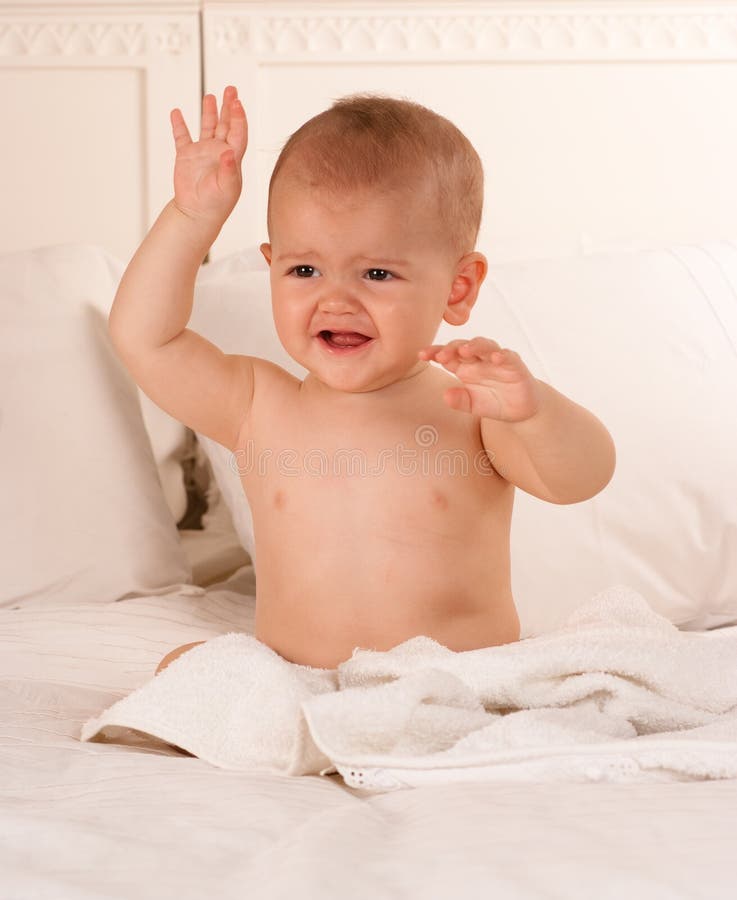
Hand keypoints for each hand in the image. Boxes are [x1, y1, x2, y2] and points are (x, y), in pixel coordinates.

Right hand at [170, 85, 247, 226]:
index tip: (236, 103)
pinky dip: (179, 124)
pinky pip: (182, 136)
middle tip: (231, 89)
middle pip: (226, 124)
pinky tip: (177, 112)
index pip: (238, 132)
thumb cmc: (216, 205)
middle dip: (228, 106)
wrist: (197, 214)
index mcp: (232, 157)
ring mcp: (202, 153)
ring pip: (207, 126)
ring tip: (210, 96)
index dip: (238, 117)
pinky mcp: (186, 156)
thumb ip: (228, 170)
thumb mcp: (226, 188)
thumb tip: (229, 153)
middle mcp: (219, 151)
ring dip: (209, 111)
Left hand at [419, 337, 540, 421]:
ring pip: (484, 345)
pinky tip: (495, 357)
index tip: (421, 355)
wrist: (520, 409)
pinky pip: (507, 356)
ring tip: (464, 350)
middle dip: (451, 348)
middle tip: (440, 356)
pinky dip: (501, 355)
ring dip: (474, 346)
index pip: (447, 355)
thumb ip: (460, 401)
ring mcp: (496, 360)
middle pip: (462, 346)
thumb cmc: (494, 401)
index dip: (434, 353)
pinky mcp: (514, 364)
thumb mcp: (473, 406)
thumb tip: (445, 396)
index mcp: (464, 367)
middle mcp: (478, 359)